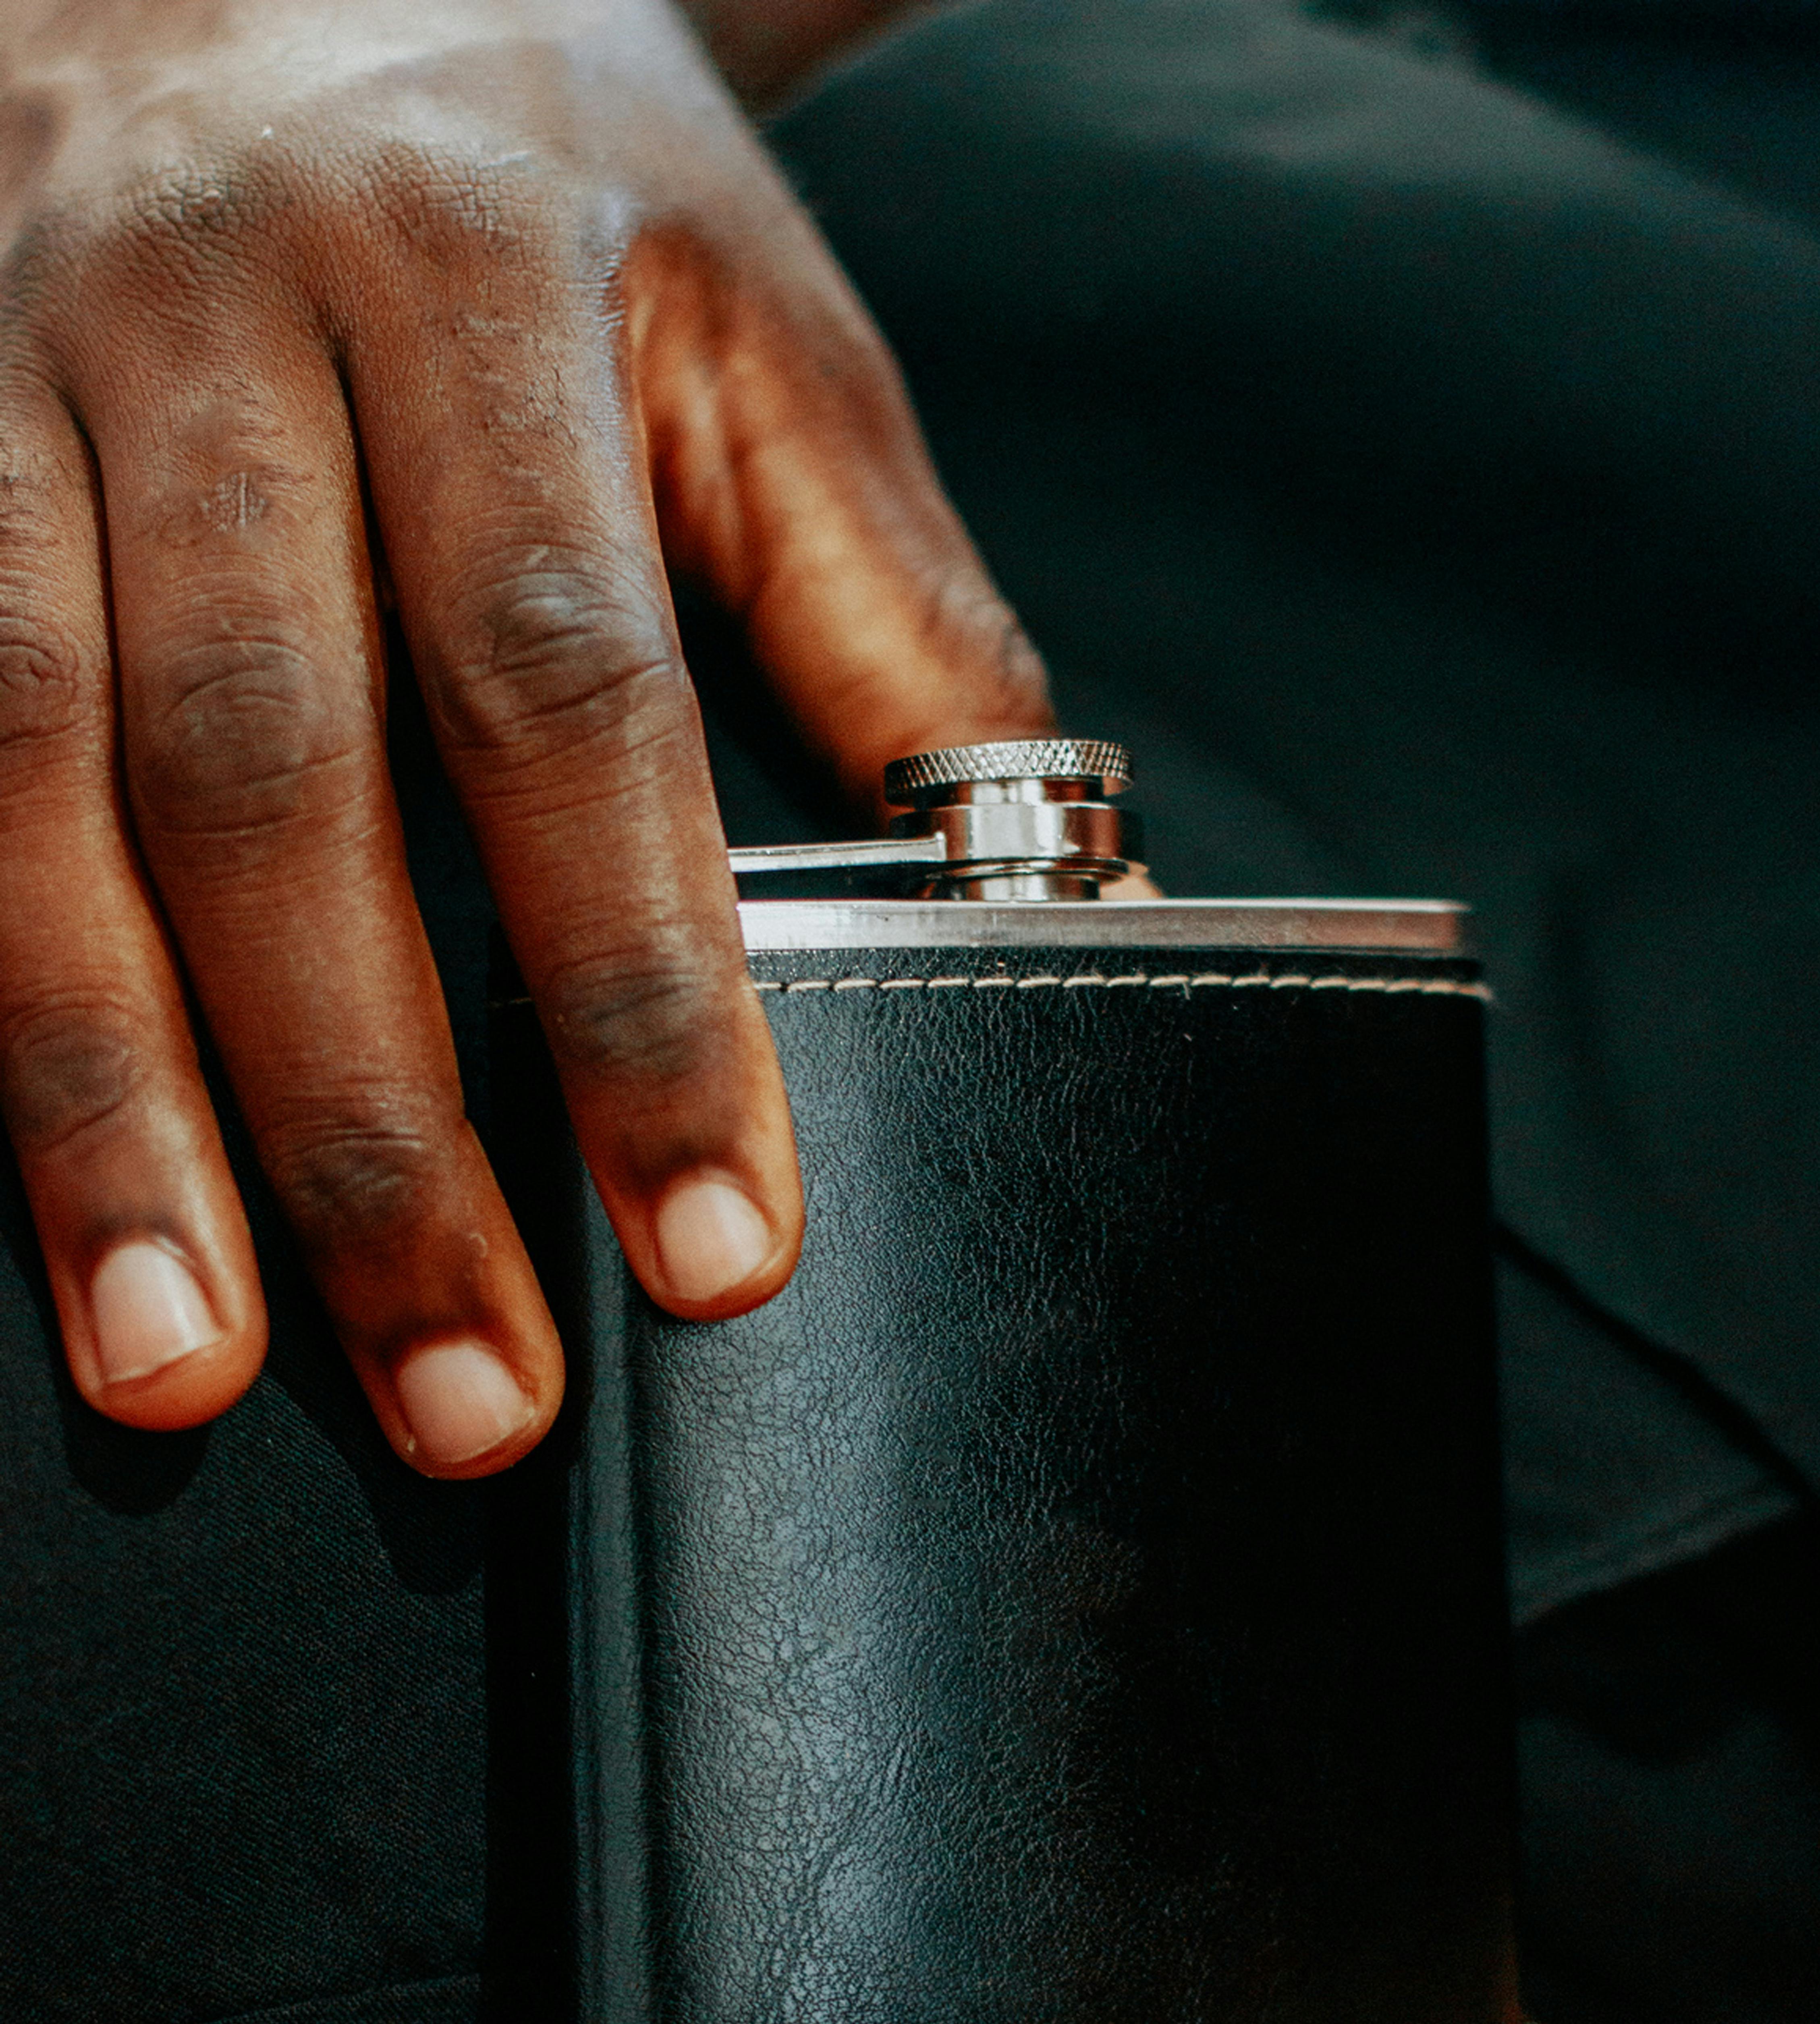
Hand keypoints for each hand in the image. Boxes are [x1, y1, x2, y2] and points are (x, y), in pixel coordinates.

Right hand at [0, 0, 1046, 1472]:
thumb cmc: (533, 170)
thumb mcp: (749, 326)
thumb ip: (875, 608)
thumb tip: (1051, 881)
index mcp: (466, 279)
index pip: (566, 689)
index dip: (641, 990)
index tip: (708, 1241)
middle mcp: (198, 323)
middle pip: (266, 769)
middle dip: (359, 1116)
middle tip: (458, 1392)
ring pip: (22, 782)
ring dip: (99, 1103)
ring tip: (181, 1364)